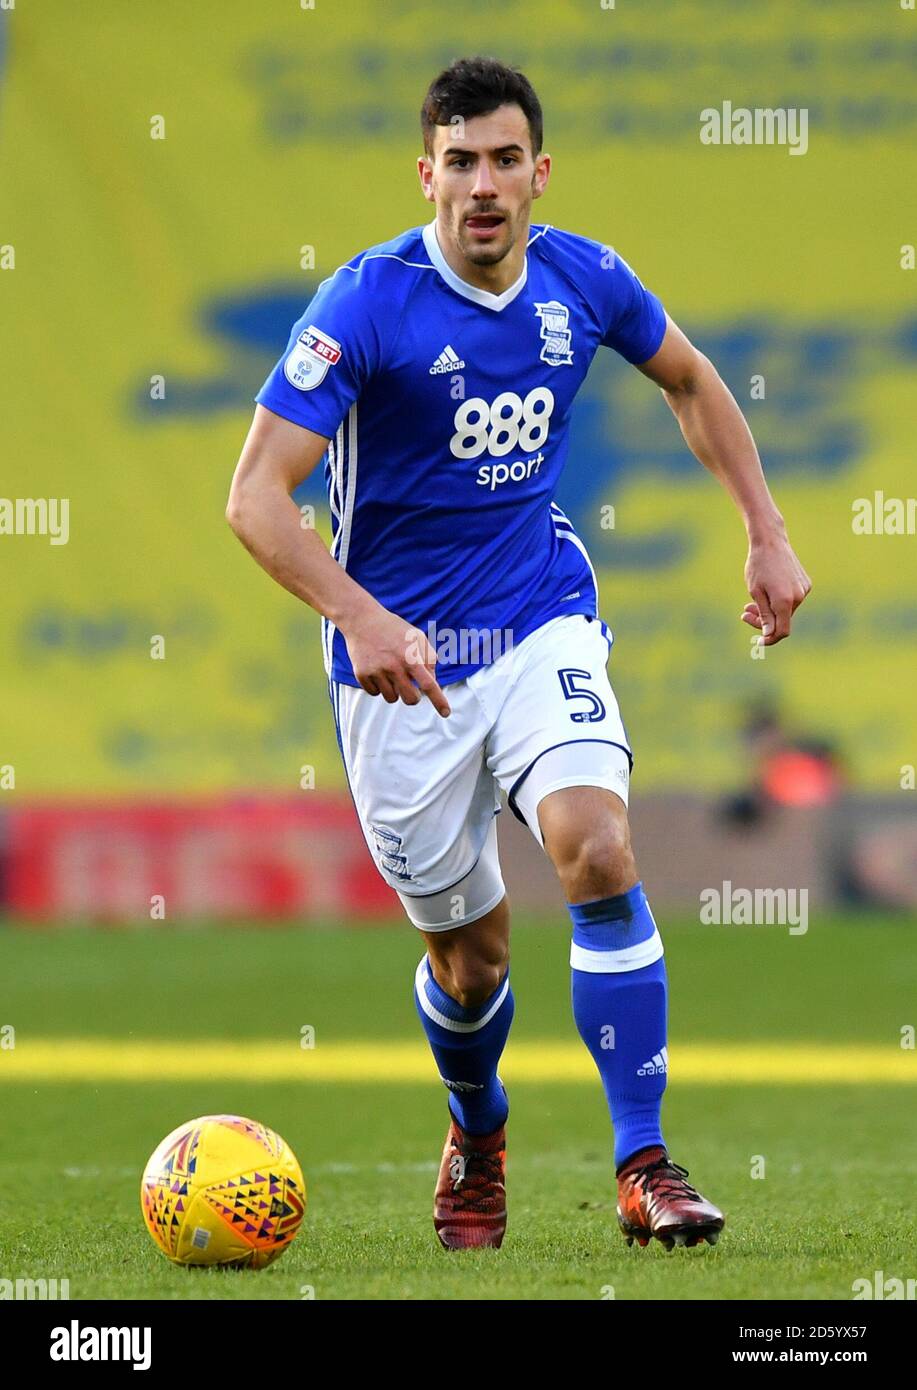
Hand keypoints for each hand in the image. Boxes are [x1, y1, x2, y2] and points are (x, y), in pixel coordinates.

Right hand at [342, 604, 450, 715]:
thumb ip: (429, 657)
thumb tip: (432, 680)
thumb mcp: (417, 636)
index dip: (439, 700)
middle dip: (414, 697)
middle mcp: (394, 666)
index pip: (428, 684)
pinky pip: (374, 693)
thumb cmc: (393, 629)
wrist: (362, 620)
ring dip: (394, 691)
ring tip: (390, 673)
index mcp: (410, 657)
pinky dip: (378, 687)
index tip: (446, 713)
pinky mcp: (361, 674)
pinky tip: (377, 671)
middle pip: (410, 699)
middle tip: (410, 687)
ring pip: (391, 698)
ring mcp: (377, 672)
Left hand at [742, 530, 811, 644]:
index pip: (781, 631)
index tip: (758, 642)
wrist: (771, 541)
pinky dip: (778, 601)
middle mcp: (799, 597)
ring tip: (750, 602)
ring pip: (786, 611)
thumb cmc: (758, 566)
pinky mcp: (805, 583)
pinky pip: (791, 599)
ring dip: (769, 610)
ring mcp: (804, 590)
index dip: (769, 639)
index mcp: (785, 601)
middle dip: (763, 621)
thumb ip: (764, 615)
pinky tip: (767, 590)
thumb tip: (769, 634)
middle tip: (744, 613)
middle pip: (783, 621)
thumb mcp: (756, 593)